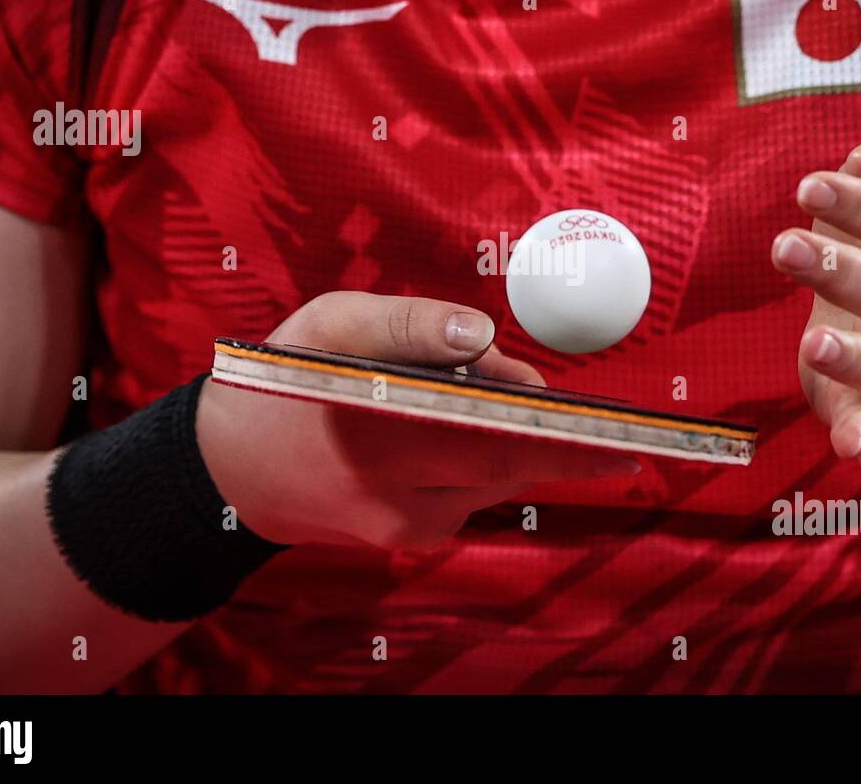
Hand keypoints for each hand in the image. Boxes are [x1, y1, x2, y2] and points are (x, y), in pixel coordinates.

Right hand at [195, 291, 638, 548]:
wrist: (234, 470)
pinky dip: (485, 456)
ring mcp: (409, 523)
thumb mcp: (334, 324)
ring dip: (515, 436)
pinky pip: (475, 490)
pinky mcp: (412, 536)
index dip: (567, 440)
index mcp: (382, 432)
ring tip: (496, 399)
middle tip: (587, 414)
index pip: (495, 440)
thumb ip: (411, 325)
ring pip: (498, 476)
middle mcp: (401, 493)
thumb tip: (483, 336)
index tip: (625, 440)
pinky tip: (457, 429)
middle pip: (511, 462)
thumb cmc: (288, 383)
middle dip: (552, 429)